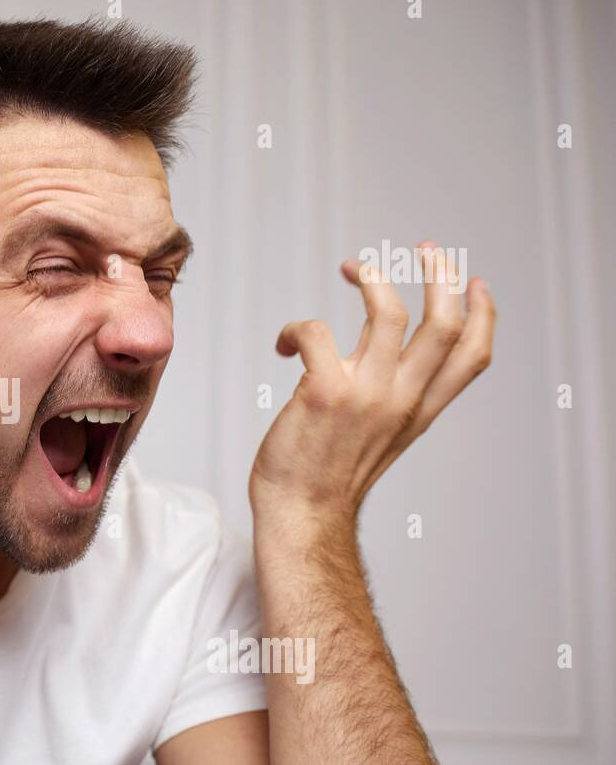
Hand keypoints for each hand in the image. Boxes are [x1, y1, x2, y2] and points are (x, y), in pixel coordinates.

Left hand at [250, 241, 496, 523]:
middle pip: (444, 324)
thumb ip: (388, 398)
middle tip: (423, 248)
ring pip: (389, 313)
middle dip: (441, 274)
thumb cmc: (325, 478)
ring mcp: (365, 395)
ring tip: (354, 267)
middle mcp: (401, 400)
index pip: (472, 357)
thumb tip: (377, 357)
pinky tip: (283, 345)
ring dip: (375, 278)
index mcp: (418, 411)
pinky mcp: (323, 392)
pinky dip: (295, 328)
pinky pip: (316, 331)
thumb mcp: (376, 437)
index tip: (474, 280)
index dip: (482, 313)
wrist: (300, 516)